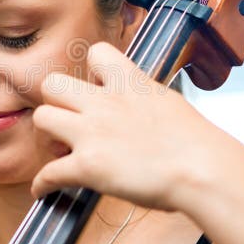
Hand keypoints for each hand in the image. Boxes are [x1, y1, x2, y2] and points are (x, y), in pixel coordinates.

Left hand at [30, 41, 238, 210]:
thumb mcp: (170, 104)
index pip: (97, 52)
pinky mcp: (86, 165)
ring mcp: (91, 132)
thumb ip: (145, 100)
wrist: (202, 170)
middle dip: (55, 103)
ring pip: (41, 118)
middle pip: (52, 83)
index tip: (95, 88)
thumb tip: (141, 109)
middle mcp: (104, 102)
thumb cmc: (198, 144)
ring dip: (47, 136)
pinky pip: (47, 172)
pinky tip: (44, 190)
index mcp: (130, 83)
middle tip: (69, 122)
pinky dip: (42, 184)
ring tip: (61, 151)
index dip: (90, 71)